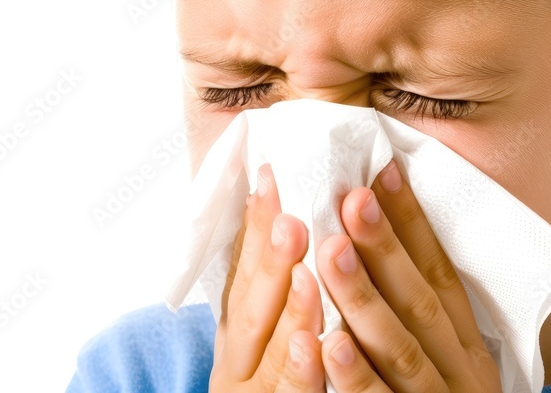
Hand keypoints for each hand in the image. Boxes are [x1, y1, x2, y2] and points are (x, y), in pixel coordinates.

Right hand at [210, 163, 326, 389]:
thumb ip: (264, 284)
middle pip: (251, 307)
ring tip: (306, 270)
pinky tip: (316, 345)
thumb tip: (272, 206)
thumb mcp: (259, 333)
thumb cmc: (265, 380)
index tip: (269, 179)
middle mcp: (235, 361)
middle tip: (291, 215)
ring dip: (291, 309)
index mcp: (234, 331)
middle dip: (270, 259)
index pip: (242, 270)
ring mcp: (253, 392)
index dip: (254, 228)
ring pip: (271, 352)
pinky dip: (301, 373)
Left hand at [316, 159, 500, 391]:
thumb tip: (380, 237)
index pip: (441, 274)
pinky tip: (326, 341)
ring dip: (363, 298)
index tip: (382, 170)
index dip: (414, 223)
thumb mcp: (446, 359)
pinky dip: (354, 377)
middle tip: (349, 196)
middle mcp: (460, 372)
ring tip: (329, 250)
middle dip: (385, 247)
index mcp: (467, 345)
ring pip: (400, 350)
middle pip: (421, 303)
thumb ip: (419, 308)